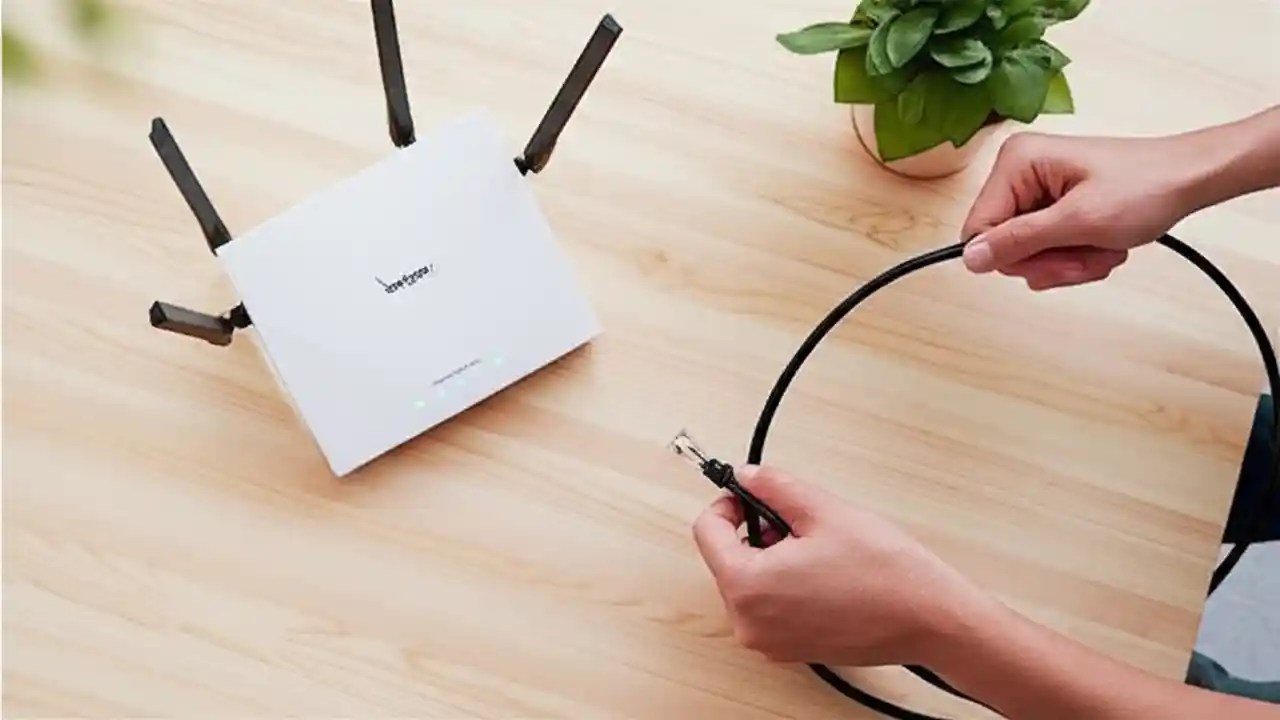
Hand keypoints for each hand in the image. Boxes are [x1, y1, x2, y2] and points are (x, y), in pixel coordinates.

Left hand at [692, 466, 994, 666]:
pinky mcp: (790, 650)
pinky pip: (769, 607)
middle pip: (726, 559)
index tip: (750, 495)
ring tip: (819, 548)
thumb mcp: (822, 510)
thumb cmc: (884, 572)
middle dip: (754, 532)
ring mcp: (769, 642)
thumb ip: (773, 488)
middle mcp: (749, 622)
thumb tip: (749, 476)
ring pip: (749, 583)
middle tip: (797, 520)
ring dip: (771, 557)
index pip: (706, 532)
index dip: (728, 504)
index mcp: (747, 586)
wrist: (930, 618)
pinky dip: (784, 584)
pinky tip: (824, 573)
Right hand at [961, 132, 1203, 289]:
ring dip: (1066, 262)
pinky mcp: (1054, 205)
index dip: (1012, 255)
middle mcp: (1020, 172)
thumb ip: (1019, 241)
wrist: (1191, 179)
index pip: (979, 228)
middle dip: (1048, 260)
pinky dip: (1075, 256)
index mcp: (1016, 162)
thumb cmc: (1146, 187)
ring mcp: (1037, 189)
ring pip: (1027, 252)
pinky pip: (1046, 248)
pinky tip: (1101, 245)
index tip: (1054, 257)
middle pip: (1003, 244)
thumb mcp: (1078, 222)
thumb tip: (971, 258)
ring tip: (1100, 248)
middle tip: (1085, 256)